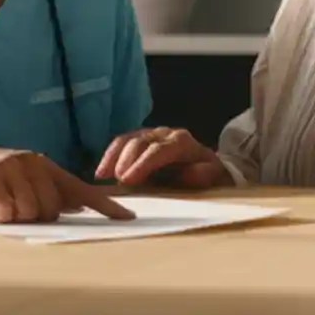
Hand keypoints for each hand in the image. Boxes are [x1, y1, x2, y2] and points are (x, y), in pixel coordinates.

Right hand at [0, 144, 133, 222]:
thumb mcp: (22, 178)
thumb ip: (47, 190)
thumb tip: (78, 208)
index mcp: (45, 165)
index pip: (81, 188)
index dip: (104, 204)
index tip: (127, 217)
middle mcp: (33, 163)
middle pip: (52, 208)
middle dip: (38, 217)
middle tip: (16, 209)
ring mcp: (11, 168)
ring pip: (30, 212)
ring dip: (15, 218)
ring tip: (0, 205)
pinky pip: (6, 211)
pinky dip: (1, 218)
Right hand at [96, 127, 230, 188]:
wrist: (206, 160)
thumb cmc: (206, 171)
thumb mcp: (212, 174)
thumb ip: (201, 174)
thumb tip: (186, 174)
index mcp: (181, 141)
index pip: (158, 150)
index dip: (142, 165)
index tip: (128, 181)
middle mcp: (164, 133)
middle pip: (139, 142)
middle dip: (126, 161)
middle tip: (117, 181)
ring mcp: (149, 133)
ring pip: (126, 139)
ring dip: (112, 157)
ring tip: (102, 175)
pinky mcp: (139, 138)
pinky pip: (121, 142)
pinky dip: (109, 156)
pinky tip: (102, 172)